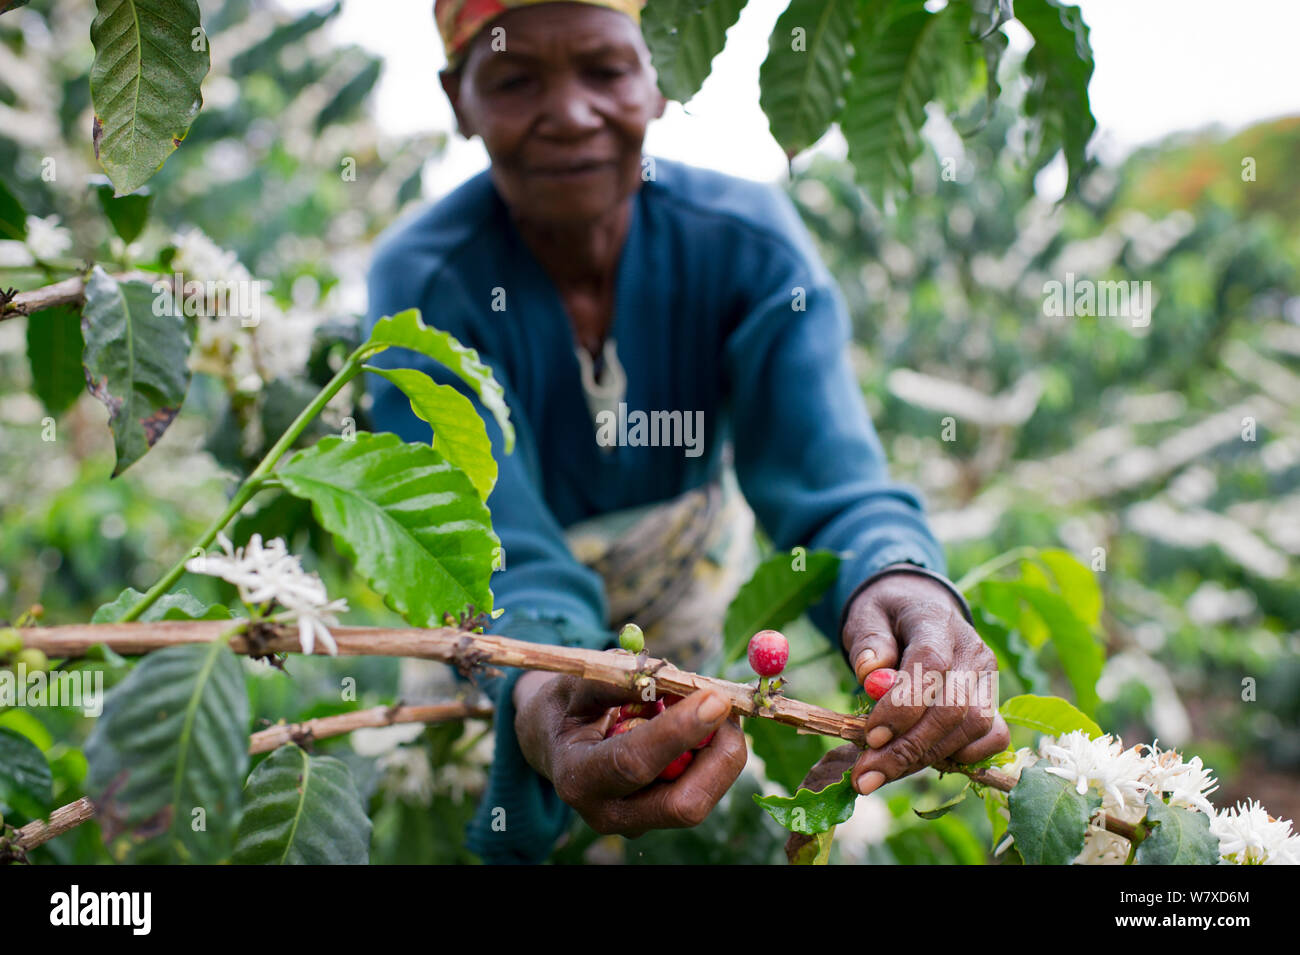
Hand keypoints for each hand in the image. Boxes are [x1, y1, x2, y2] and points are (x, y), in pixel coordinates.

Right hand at [513, 666, 746, 835]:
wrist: (555, 745)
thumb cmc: (567, 709)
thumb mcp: (576, 685)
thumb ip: (615, 680)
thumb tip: (665, 673)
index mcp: (578, 778)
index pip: (634, 763)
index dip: (679, 731)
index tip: (715, 698)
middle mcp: (608, 813)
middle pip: (682, 805)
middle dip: (718, 755)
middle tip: (727, 705)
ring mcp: (638, 822)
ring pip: (701, 797)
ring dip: (720, 749)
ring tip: (709, 705)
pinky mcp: (660, 817)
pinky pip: (701, 789)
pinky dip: (713, 753)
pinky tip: (700, 723)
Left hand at [841, 572, 1008, 795]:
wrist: (918, 610)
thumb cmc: (886, 618)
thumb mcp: (865, 617)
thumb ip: (867, 641)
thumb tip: (870, 673)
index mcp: (935, 620)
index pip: (930, 665)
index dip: (902, 706)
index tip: (871, 737)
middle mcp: (970, 648)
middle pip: (952, 706)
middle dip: (908, 747)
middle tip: (867, 775)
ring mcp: (988, 676)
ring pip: (972, 727)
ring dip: (927, 758)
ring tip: (883, 772)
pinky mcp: (994, 699)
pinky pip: (993, 737)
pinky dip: (962, 757)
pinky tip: (923, 761)